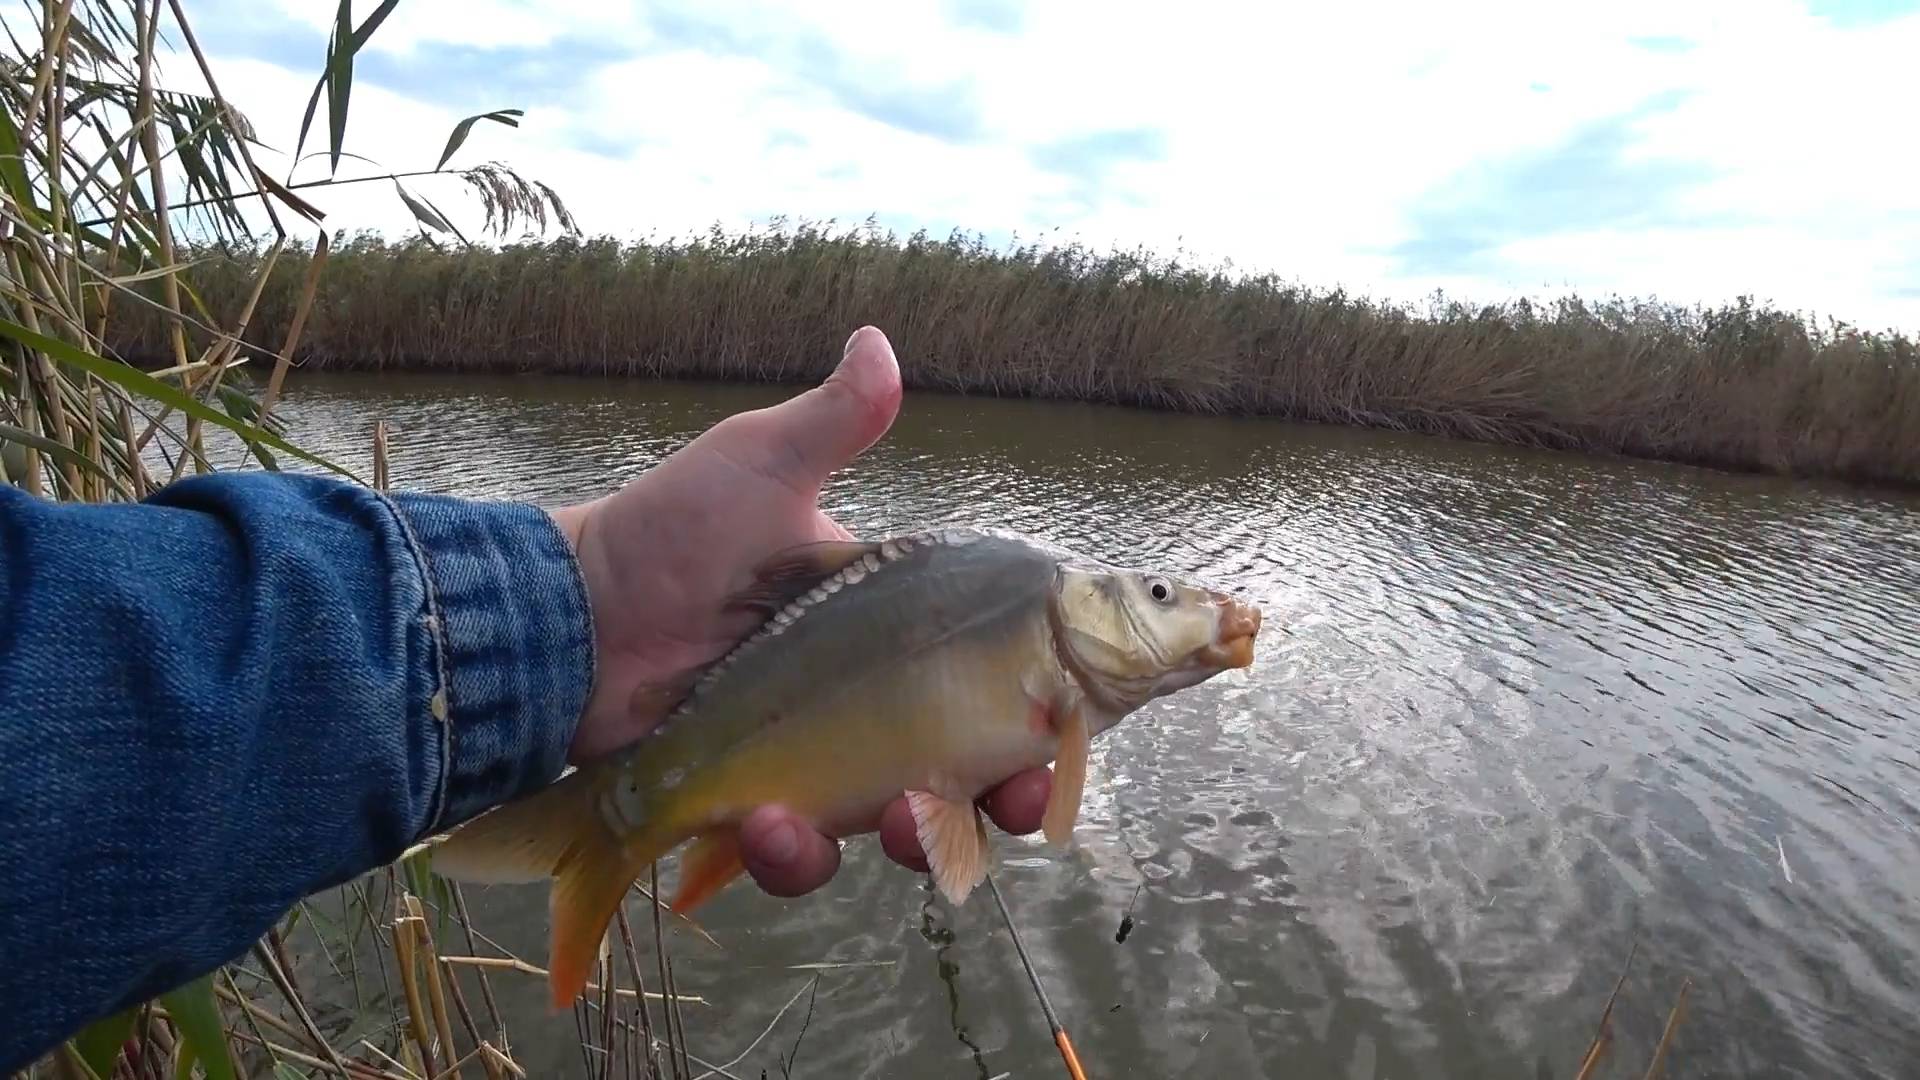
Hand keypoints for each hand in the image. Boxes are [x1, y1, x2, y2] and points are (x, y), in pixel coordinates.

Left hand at [546, 326, 1051, 896]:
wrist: (572, 620)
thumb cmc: (670, 533)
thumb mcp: (757, 467)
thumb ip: (831, 420)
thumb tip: (878, 338)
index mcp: (895, 624)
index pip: (997, 675)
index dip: (1044, 712)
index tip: (1065, 731)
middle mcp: (871, 700)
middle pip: (969, 771)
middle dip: (1001, 800)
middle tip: (1011, 804)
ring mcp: (817, 761)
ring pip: (897, 826)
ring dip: (909, 836)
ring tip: (887, 821)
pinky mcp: (760, 811)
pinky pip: (803, 854)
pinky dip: (797, 852)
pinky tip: (767, 825)